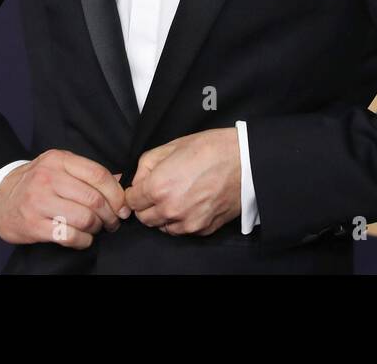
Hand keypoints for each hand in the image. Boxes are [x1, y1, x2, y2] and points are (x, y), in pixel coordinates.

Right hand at [0, 149, 131, 248]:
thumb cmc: (35, 183)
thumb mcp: (58, 167)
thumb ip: (86, 173)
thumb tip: (121, 181)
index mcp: (58, 160)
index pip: (98, 174)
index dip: (116, 193)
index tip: (123, 206)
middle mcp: (48, 178)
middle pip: (94, 199)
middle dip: (110, 214)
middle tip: (112, 221)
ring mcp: (38, 201)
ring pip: (84, 218)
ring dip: (96, 228)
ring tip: (95, 228)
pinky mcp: (33, 224)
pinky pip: (69, 236)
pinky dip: (83, 240)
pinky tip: (82, 238)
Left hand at [125, 127, 240, 235]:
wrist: (245, 161)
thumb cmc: (211, 149)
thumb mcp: (171, 146)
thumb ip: (146, 166)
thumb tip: (135, 180)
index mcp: (158, 187)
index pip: (131, 201)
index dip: (136, 191)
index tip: (143, 186)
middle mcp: (170, 209)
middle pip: (144, 218)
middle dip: (147, 205)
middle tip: (159, 191)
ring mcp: (188, 222)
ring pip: (163, 226)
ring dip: (164, 215)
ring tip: (178, 196)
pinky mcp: (203, 228)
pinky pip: (183, 230)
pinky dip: (182, 220)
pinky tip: (192, 202)